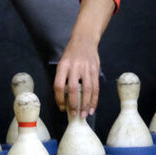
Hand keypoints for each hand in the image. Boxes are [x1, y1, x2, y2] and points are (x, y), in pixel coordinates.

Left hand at [54, 0, 115, 117]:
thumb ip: (63, 78)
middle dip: (74, 104)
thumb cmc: (71, 54)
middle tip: (74, 114)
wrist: (85, 40)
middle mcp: (75, 67)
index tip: (61, 107)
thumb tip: (64, 100)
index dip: (59, 99)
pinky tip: (92, 107)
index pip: (59, 85)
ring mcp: (87, 69)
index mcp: (63, 66)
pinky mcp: (96, 71)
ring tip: (85, 114)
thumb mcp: (62, 63)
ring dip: (86, 104)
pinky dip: (94, 99)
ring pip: (87, 90)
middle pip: (74, 89)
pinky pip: (95, 88)